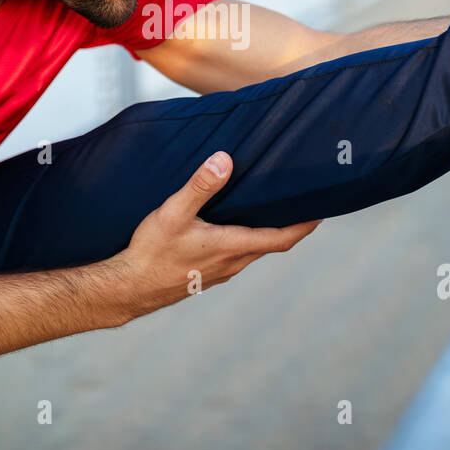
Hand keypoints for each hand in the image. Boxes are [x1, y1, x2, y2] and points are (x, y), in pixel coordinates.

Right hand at [112, 151, 321, 319]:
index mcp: (230, 246)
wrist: (126, 289)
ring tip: (274, 209)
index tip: (323, 210)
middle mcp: (232, 263)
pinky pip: (236, 256)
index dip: (306, 225)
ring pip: (254, 250)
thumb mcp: (172, 213)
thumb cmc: (150, 252)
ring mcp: (220, 272)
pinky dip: (247, 240)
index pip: (282, 238)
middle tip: (303, 202)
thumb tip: (225, 160)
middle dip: (291, 224)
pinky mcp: (206, 275)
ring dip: (268, 232)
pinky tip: (235, 227)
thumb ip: (200, 186)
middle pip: (273, 243)